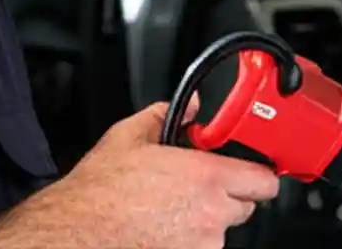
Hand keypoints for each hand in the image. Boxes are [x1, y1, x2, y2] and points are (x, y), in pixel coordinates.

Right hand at [0, 98, 280, 248]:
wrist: (76, 232)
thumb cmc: (100, 191)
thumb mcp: (130, 136)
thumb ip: (167, 114)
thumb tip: (191, 107)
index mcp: (207, 179)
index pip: (265, 182)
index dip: (258, 174)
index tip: (250, 170)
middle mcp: (211, 216)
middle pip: (246, 206)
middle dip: (228, 194)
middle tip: (201, 185)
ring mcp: (201, 246)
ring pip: (221, 230)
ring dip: (206, 219)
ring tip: (172, 208)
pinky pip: (200, 248)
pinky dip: (188, 239)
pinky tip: (162, 226)